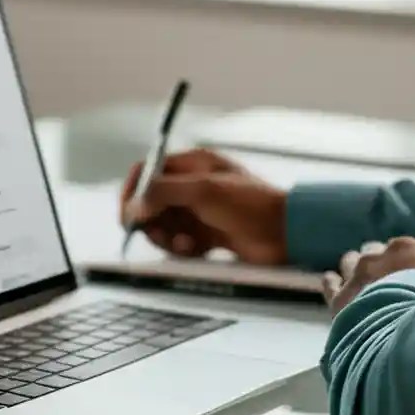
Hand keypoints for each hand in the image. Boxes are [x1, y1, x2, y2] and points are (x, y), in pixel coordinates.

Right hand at [120, 149, 288, 264]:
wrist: (286, 233)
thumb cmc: (252, 204)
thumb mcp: (204, 191)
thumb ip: (164, 193)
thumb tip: (134, 206)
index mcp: (193, 165)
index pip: (148, 171)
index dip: (133, 191)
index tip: (128, 213)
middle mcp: (193, 186)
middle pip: (151, 202)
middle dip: (149, 220)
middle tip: (154, 232)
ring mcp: (200, 212)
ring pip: (163, 225)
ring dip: (166, 237)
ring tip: (184, 243)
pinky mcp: (207, 236)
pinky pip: (179, 242)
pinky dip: (182, 248)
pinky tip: (196, 249)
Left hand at [322, 237, 414, 313]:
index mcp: (413, 250)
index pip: (400, 249)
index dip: (399, 264)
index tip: (403, 275)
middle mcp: (382, 255)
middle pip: (373, 252)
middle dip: (376, 265)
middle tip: (381, 281)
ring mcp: (358, 274)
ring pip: (350, 262)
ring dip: (354, 271)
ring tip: (356, 282)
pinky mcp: (341, 298)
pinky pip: (330, 283)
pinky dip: (331, 283)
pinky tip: (331, 283)